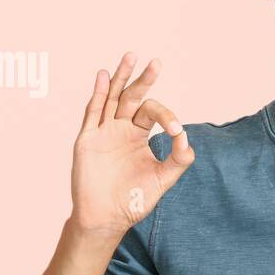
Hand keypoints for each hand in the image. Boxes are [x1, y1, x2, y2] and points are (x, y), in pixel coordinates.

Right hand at [69, 51, 194, 239]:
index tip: (176, 130)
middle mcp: (121, 129)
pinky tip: (103, 76)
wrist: (107, 218)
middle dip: (144, 80)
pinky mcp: (88, 140)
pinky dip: (98, 94)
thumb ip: (178, 160)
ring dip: (121, 77)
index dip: (167, 117)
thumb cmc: (133, 200)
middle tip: (156, 62)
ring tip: (130, 56)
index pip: (153, 114)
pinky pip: (93, 113)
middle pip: (132, 97)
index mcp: (139, 136)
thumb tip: (187, 139)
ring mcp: (103, 132)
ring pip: (112, 98)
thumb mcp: (163, 179)